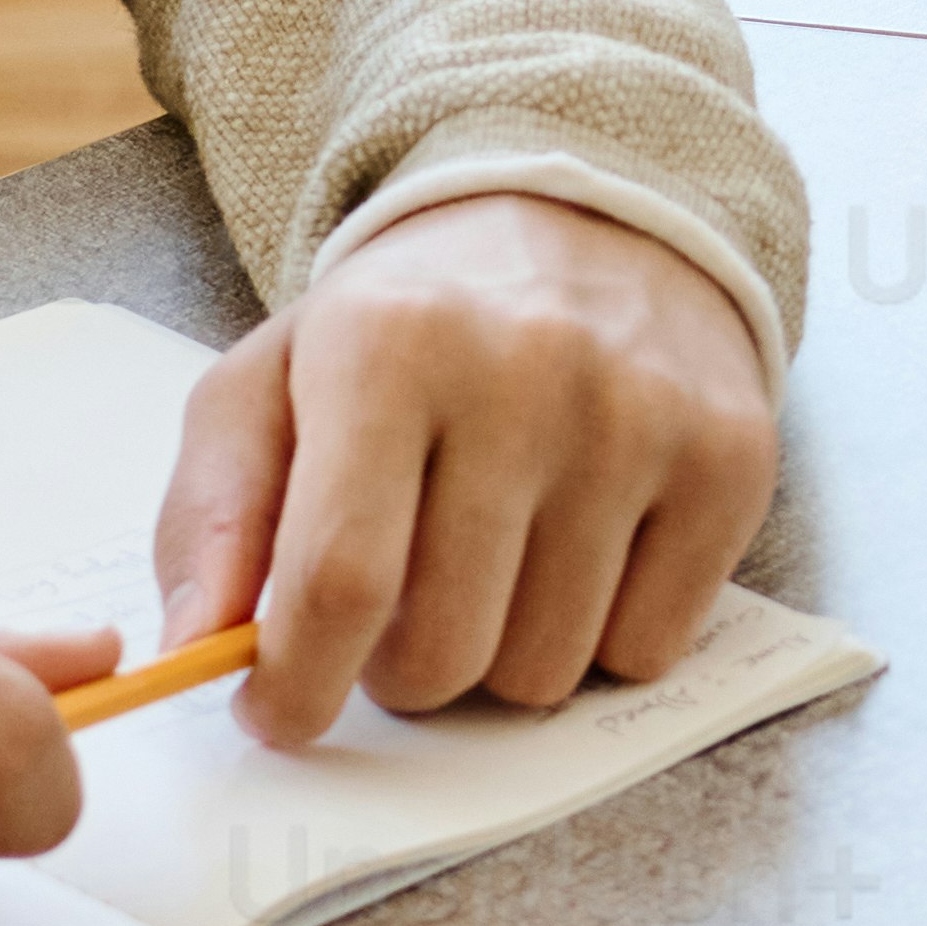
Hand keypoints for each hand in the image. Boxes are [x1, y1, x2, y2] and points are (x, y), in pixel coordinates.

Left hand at [156, 192, 777, 746]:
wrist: (589, 212)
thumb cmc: (410, 327)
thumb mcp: (273, 381)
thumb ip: (212, 514)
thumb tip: (194, 652)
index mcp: (390, 344)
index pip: (340, 580)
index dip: (296, 685)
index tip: (280, 713)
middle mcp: (527, 371)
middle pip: (441, 649)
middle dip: (400, 667)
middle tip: (402, 603)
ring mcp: (643, 415)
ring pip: (544, 672)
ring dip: (500, 656)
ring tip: (493, 565)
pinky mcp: (731, 456)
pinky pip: (646, 651)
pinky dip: (600, 637)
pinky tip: (581, 550)